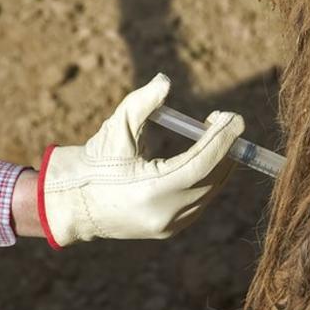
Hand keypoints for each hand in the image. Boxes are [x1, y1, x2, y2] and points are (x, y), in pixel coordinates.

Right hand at [36, 73, 243, 247]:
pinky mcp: (171, 228)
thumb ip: (141, 103)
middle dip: (225, 147)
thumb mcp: (115, 129)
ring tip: (215, 133)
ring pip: (210, 190)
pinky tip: (207, 156)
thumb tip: (165, 81)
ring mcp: (170, 225)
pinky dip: (209, 177)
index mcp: (150, 190)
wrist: (74, 205)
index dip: (222, 139)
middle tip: (225, 121)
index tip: (234, 118)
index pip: (201, 164)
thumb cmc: (95, 162)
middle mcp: (164, 213)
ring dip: (220, 161)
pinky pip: (201, 200)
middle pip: (212, 178)